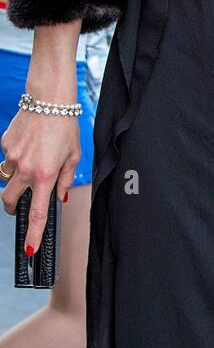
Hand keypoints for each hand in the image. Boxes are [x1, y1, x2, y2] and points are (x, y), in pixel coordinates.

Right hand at [0, 108, 80, 255]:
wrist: (49, 99)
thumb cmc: (65, 126)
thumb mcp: (74, 156)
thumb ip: (65, 180)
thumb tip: (59, 197)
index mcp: (45, 175)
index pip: (36, 213)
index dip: (32, 234)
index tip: (28, 249)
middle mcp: (25, 168)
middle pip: (9, 200)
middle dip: (12, 207)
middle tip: (19, 205)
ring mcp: (11, 156)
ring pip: (6, 177)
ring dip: (16, 177)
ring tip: (33, 159)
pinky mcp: (4, 144)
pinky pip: (7, 158)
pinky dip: (16, 156)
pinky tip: (29, 142)